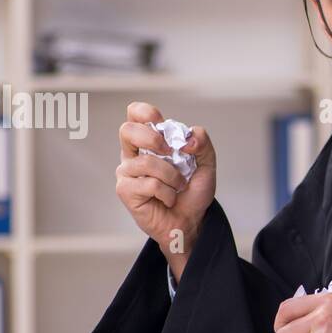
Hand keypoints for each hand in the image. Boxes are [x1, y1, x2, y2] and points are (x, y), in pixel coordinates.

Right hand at [115, 101, 216, 280]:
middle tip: (170, 153)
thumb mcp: (206, 164)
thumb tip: (188, 138)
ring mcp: (127, 172)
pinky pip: (148, 184)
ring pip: (146, 162)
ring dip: (171, 176)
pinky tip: (168, 199)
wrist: (191, 220)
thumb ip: (202, 143)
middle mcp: (134, 154)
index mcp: (149, 142)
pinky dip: (167, 192)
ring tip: (177, 186)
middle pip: (127, 130)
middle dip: (152, 139)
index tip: (161, 122)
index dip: (145, 112)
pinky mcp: (125, 191)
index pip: (135, 114)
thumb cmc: (192, 192)